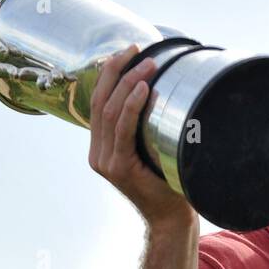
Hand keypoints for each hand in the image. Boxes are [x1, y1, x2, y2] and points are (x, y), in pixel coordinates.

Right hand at [88, 44, 197, 231]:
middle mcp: (97, 154)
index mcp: (101, 148)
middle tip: (137, 49)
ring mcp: (105, 161)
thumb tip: (157, 91)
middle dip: (117, 70)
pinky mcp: (118, 168)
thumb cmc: (167, 184)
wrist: (170, 219)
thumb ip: (142, 130)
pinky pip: (122, 128)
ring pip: (109, 111)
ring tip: (149, 64)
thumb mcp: (150, 152)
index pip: (98, 102)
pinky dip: (132, 105)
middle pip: (100, 100)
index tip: (128, 52)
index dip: (110, 74)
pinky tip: (144, 89)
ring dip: (129, 83)